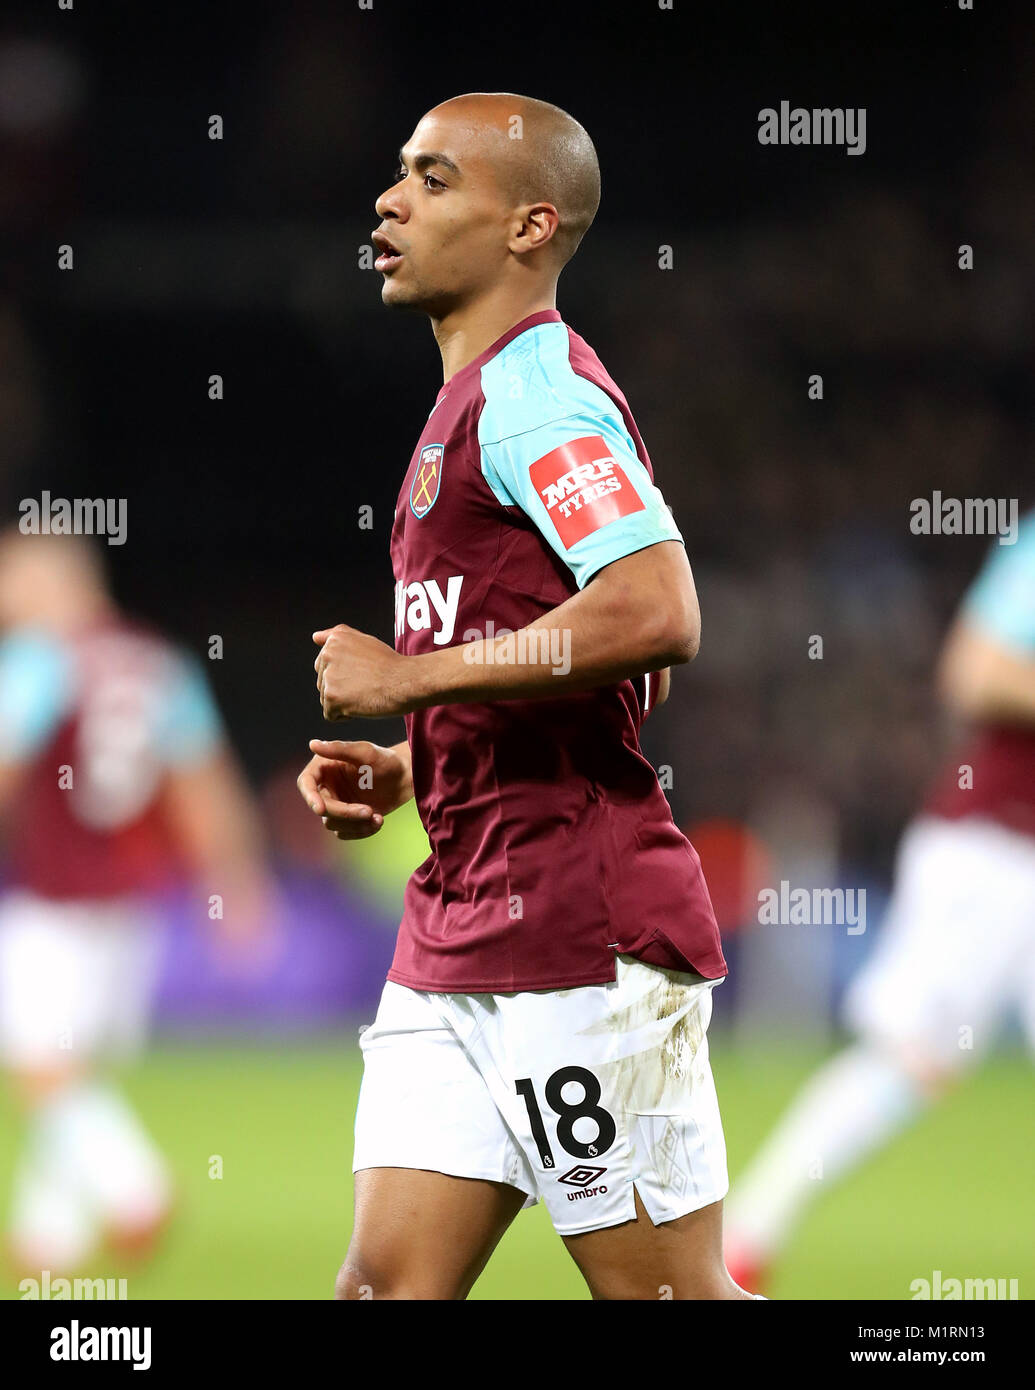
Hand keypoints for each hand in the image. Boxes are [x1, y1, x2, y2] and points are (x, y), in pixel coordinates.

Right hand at [297, 739, 412, 839]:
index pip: (306, 783)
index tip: (320, 809)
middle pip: (322, 807)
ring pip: (333, 823)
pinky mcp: (348, 819)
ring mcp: (337, 804)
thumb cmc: (386, 759)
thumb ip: (340, 749)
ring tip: (378, 817)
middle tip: (368, 811)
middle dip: (344, 813)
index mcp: (324, 767)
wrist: (405, 777)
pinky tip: (379, 821)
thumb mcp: (365, 751)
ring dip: (355, 824)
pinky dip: (361, 831)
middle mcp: (326, 787)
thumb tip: (313, 744)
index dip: (310, 797)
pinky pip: (345, 833)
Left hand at [313, 624, 413, 719]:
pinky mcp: (332, 698)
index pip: (323, 665)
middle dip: (340, 688)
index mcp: (334, 640)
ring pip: (325, 699)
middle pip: (322, 683)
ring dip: (343, 702)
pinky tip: (361, 706)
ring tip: (364, 694)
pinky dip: (344, 716)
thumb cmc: (390, 664)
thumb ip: (338, 635)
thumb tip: (315, 637)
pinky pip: (330, 715)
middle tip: (365, 684)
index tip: (363, 673)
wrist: (404, 682)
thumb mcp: (365, 640)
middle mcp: (327, 655)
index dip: (344, 674)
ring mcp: (328, 677)